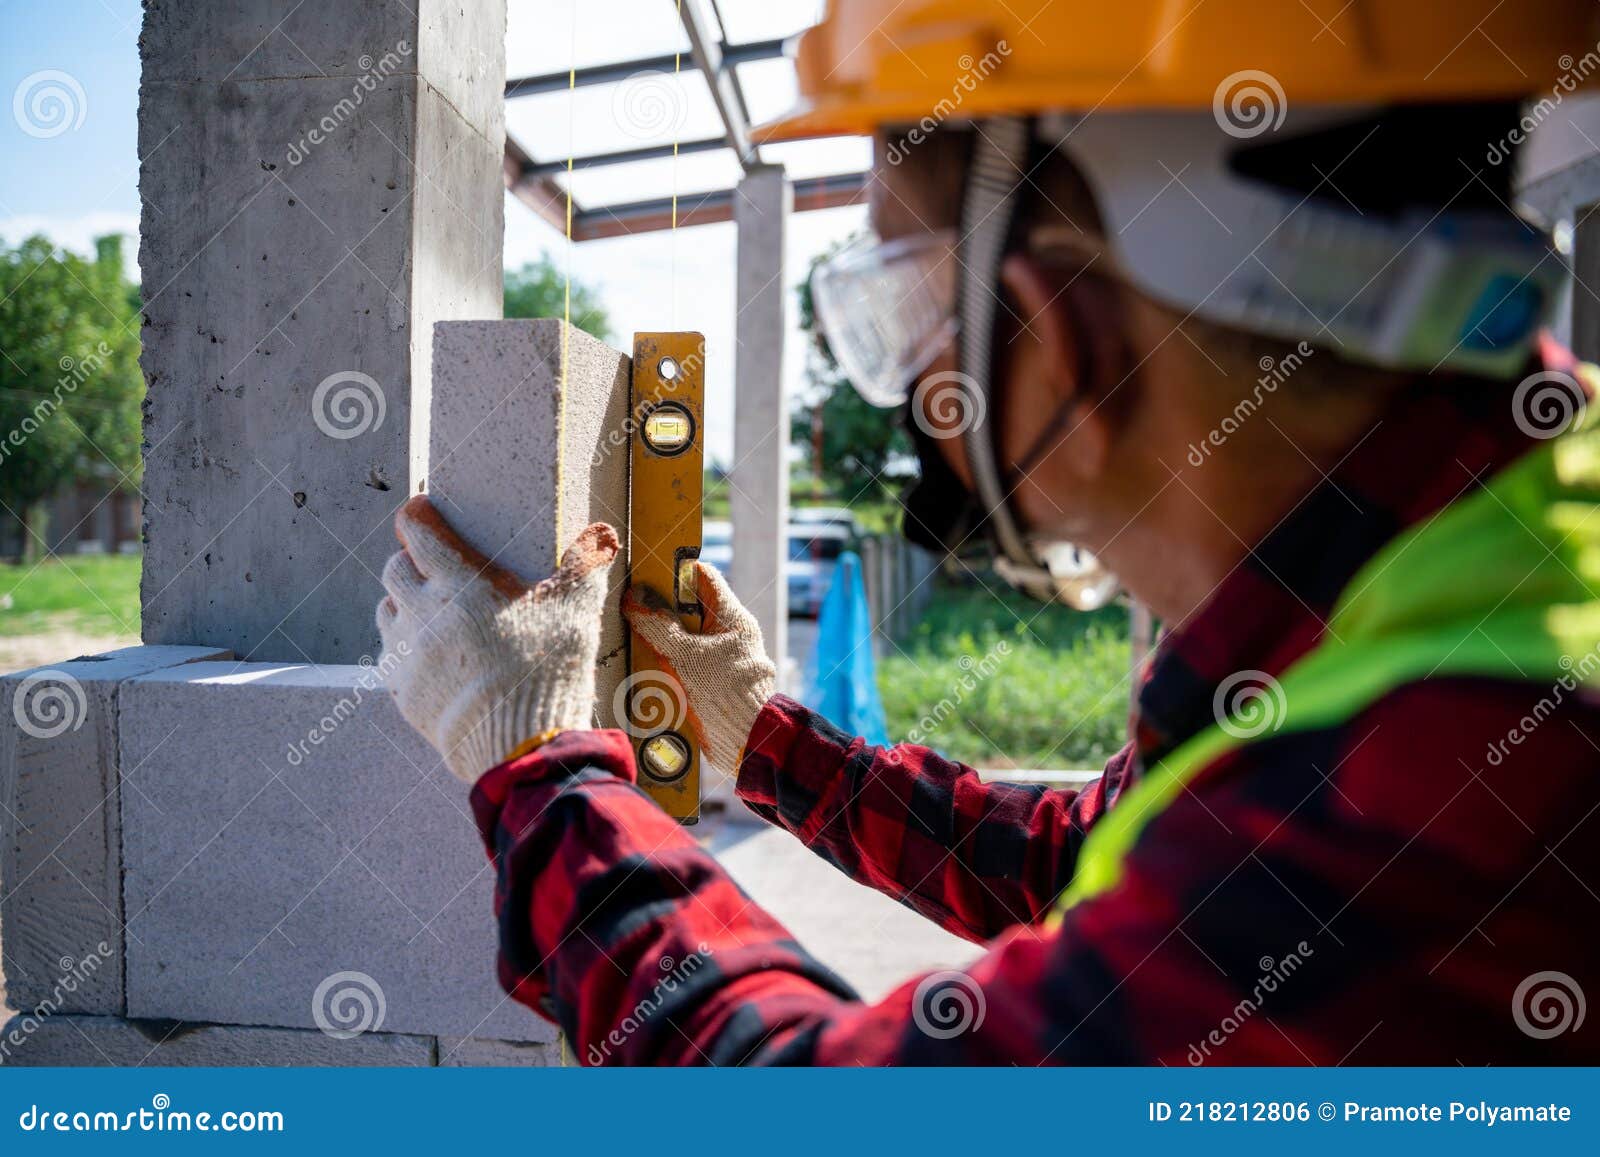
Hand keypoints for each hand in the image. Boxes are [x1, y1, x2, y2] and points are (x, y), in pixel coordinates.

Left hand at [377, 495, 618, 783]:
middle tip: (434, 566)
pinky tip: (433, 653)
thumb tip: (603, 533)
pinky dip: (406, 645)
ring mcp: (408, 653)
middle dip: (409, 560)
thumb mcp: (574, 613)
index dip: (415, 515)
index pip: (416, 531)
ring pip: (387, 609)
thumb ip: (583, 567)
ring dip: (404, 602)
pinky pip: (392, 654)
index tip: (421, 510)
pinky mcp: (403, 690)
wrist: (520, 746)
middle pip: (394, 568)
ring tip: (432, 610)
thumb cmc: (548, 672)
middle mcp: (423, 613)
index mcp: (460, 584)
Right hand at [623, 563, 775, 773]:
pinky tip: (646, 670)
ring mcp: (723, 658)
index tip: (647, 574)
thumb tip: (634, 598)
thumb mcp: (685, 655)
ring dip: (660, 640)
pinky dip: (667, 664)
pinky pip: (685, 663)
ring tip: (634, 641)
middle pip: (689, 608)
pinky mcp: (713, 681)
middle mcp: (730, 634)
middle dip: (661, 610)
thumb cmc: (723, 692)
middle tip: (632, 610)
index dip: (675, 572)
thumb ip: (659, 625)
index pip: (703, 577)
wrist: (745, 742)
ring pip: (684, 637)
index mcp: (732, 617)